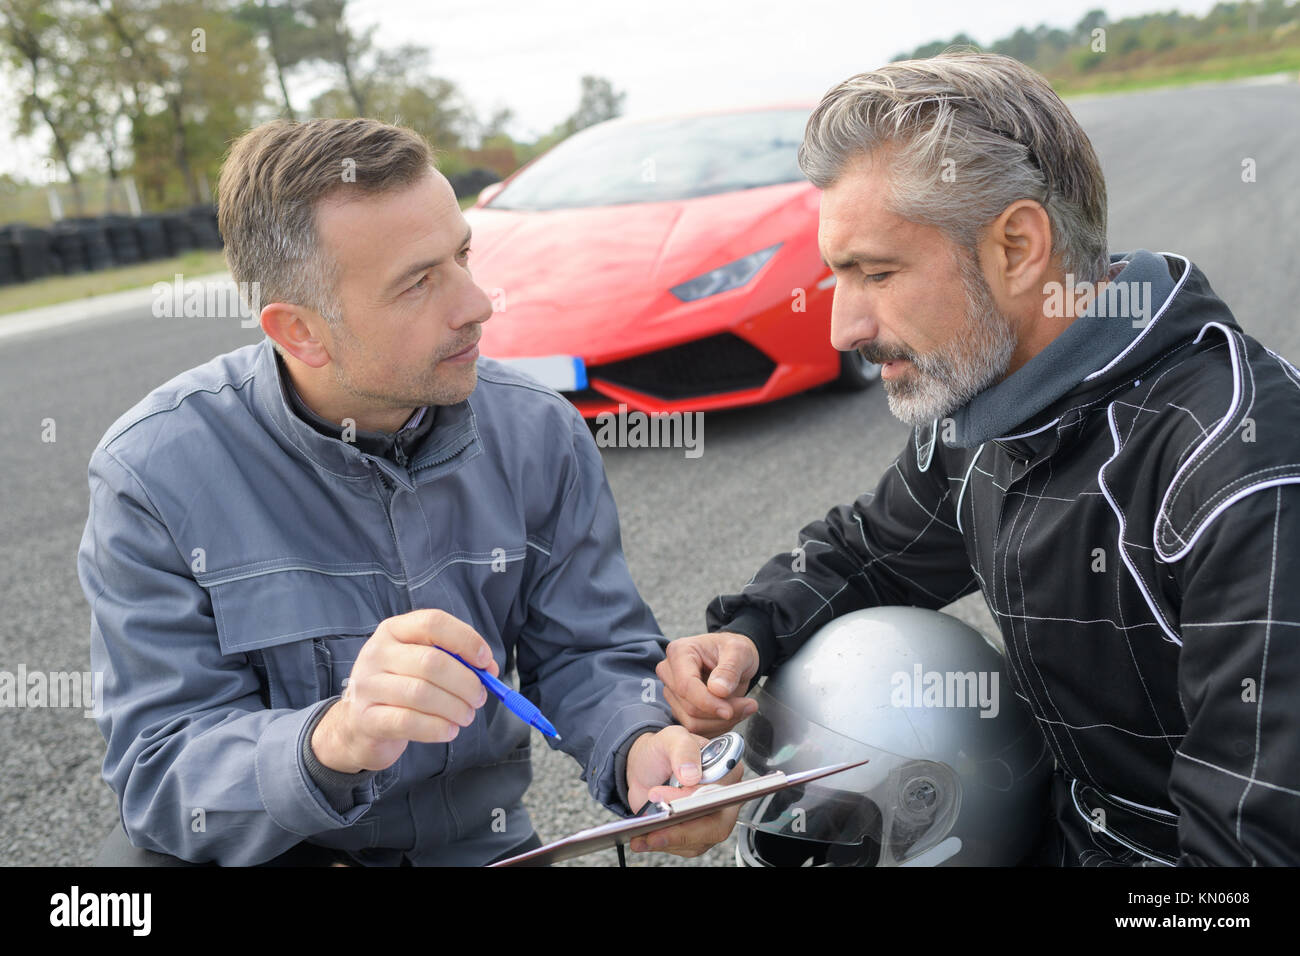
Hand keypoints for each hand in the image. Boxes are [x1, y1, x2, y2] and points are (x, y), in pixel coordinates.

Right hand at [310, 608, 497, 772]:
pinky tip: (449, 730)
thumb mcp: (422, 666)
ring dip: (454, 708)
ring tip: (466, 716)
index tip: (485, 661)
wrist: (358, 726)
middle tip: (479, 698)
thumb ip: (456, 661)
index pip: (433, 622)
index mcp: (394, 630)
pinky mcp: (365, 718)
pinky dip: (437, 728)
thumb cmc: (401, 689)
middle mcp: (376, 652)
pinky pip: (409, 721)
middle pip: (432, 662)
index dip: (465, 640)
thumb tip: (489, 669)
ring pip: (422, 693)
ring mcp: (367, 685)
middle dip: (465, 682)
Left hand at [624, 726, 743, 857]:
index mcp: (726, 770)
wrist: (645, 767)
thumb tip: (691, 774)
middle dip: (682, 830)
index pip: (720, 793)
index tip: (668, 802)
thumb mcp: (672, 738)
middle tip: (654, 827)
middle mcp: (724, 797)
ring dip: (669, 840)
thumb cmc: (663, 750)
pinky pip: (684, 847)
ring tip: (643, 835)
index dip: (696, 801)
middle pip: (716, 825)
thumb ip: (683, 750)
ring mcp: (711, 818)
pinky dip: (662, 845)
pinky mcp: (695, 833)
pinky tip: (643, 840)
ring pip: (699, 841)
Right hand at [656, 632, 759, 734]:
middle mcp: (669, 672)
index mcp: (679, 652)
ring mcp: (672, 692)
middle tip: (749, 705)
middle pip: (689, 707)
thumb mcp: (740, 652)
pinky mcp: (679, 708)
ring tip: (743, 707)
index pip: (686, 686)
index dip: (708, 703)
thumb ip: (730, 669)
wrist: (734, 658)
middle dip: (720, 713)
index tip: (729, 711)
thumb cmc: (734, 650)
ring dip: (721, 722)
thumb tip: (718, 690)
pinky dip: (718, 727)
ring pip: (692, 722)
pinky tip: (732, 714)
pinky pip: (696, 729)